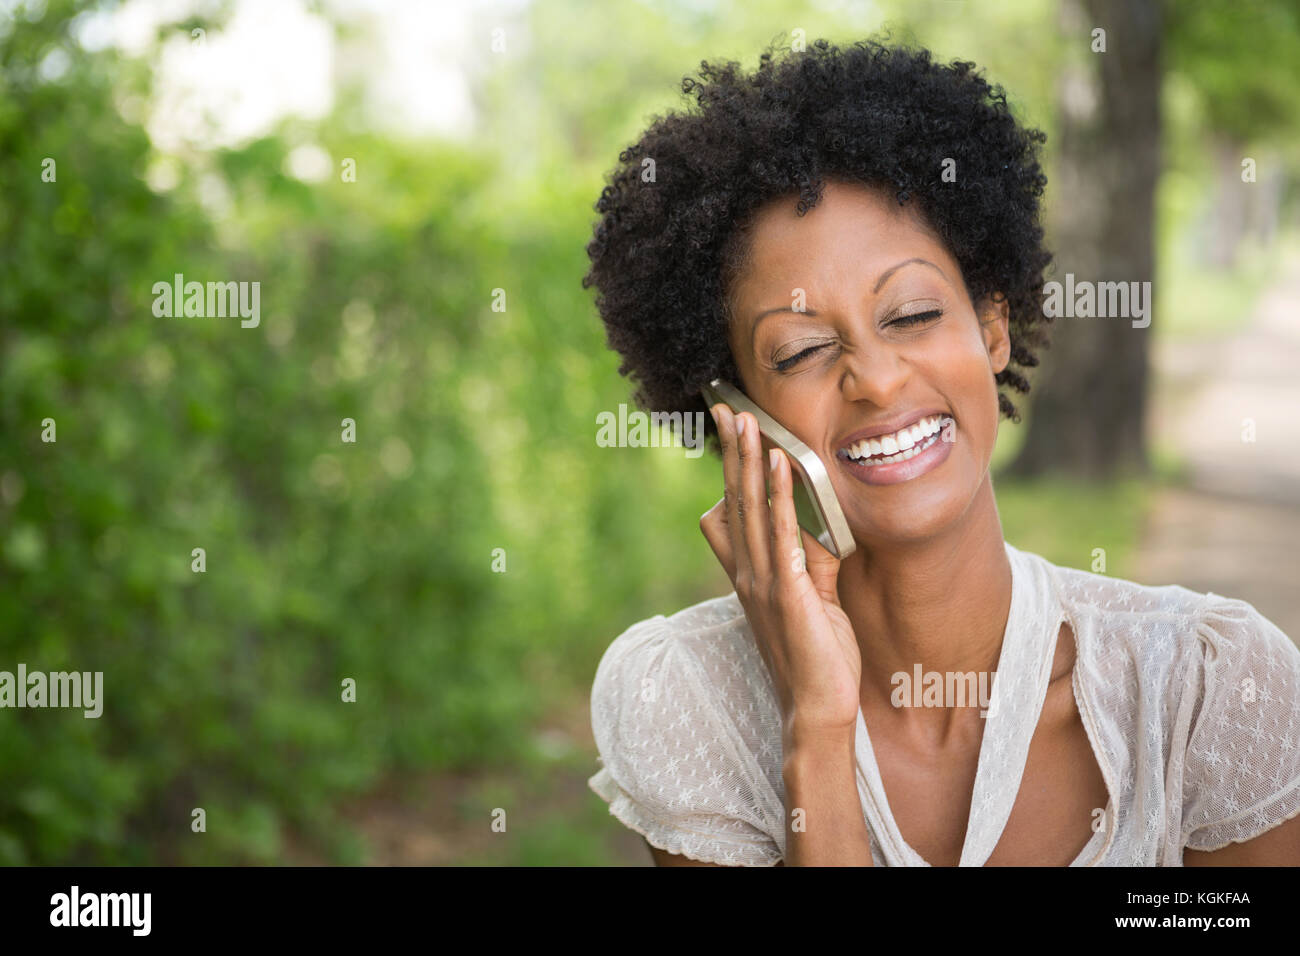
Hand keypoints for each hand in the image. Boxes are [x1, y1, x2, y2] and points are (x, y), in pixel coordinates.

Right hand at [700, 403, 861, 740]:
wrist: (818, 709)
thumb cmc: (819, 659)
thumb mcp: (817, 600)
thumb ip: (814, 560)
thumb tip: (819, 526)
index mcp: (750, 574)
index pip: (731, 511)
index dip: (729, 470)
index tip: (729, 432)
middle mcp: (748, 573)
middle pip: (734, 499)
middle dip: (731, 451)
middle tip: (726, 408)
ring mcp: (763, 582)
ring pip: (751, 509)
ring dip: (749, 461)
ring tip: (747, 422)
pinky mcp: (787, 591)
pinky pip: (782, 534)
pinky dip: (781, 496)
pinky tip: (781, 464)